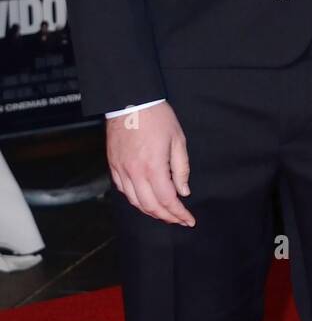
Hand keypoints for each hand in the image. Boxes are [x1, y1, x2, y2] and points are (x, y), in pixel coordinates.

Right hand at [107, 102, 194, 225]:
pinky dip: (135, 199)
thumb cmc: (157, 117)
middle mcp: (135, 173)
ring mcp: (121, 170)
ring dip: (150, 211)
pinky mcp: (113, 165)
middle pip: (150, 206)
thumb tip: (183, 191)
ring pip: (135, 201)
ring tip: (164, 213)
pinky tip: (145, 199)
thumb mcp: (177, 140)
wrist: (130, 101)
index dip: (179, 213)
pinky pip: (123, 190)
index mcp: (153, 167)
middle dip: (166, 217)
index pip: (167, 200)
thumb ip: (181, 169)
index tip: (188, 220)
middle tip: (178, 219)